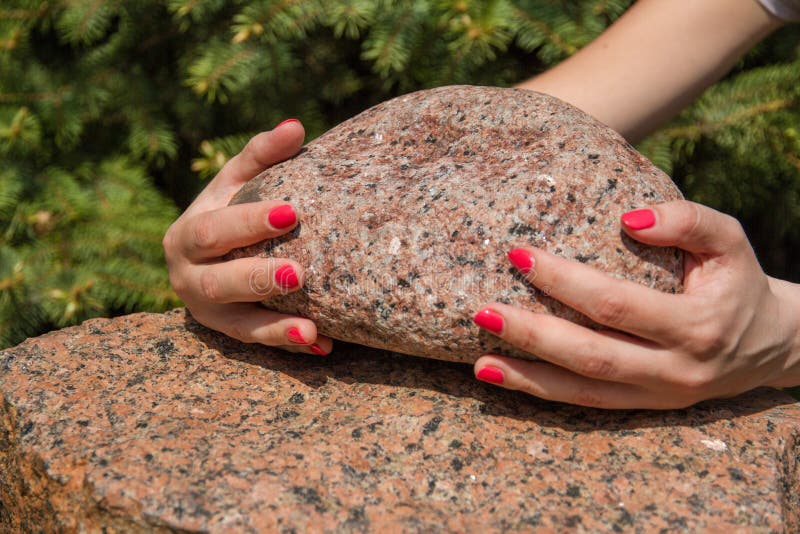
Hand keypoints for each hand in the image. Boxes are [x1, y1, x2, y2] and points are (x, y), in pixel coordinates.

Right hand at [163, 120, 331, 354]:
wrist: (198, 258)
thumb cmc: (225, 211)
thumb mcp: (235, 183)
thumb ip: (262, 156)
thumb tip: (297, 126)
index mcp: (187, 236)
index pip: (214, 231)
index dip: (249, 222)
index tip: (292, 212)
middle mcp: (188, 278)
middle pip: (219, 282)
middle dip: (257, 278)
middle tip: (299, 272)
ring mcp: (208, 313)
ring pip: (238, 325)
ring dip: (274, 327)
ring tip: (310, 327)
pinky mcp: (229, 334)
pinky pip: (260, 344)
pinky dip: (289, 344)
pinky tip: (322, 343)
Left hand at [472, 200, 799, 408]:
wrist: (772, 345)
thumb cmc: (737, 281)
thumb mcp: (730, 241)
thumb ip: (687, 221)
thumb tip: (627, 219)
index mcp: (697, 325)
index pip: (615, 304)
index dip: (564, 281)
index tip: (518, 255)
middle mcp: (676, 369)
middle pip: (591, 354)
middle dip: (532, 333)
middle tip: (481, 309)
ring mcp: (659, 396)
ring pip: (584, 391)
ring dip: (527, 377)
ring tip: (478, 362)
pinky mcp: (645, 408)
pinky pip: (587, 405)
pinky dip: (541, 393)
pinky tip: (501, 377)